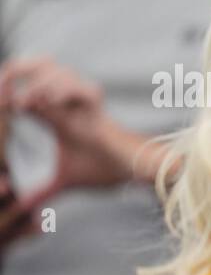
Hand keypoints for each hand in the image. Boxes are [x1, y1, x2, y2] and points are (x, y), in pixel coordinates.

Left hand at [0, 56, 137, 198]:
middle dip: (17, 71)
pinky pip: (81, 88)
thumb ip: (44, 191)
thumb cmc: (106, 171)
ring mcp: (83, 103)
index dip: (7, 89)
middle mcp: (68, 103)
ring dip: (36, 83)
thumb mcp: (65, 181)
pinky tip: (47, 105)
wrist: (133, 172)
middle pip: (39, 65)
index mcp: (57, 115)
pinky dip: (61, 91)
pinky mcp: (100, 110)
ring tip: (25, 104)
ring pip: (57, 70)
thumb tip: (26, 209)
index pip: (26, 87)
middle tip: (4, 94)